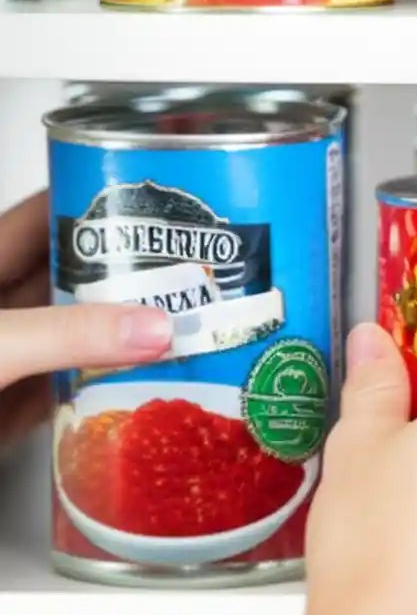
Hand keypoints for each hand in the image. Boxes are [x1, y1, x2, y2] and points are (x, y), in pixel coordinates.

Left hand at [0, 191, 170, 443]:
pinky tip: (149, 390)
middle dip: (134, 275)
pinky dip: (110, 393)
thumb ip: (65, 335)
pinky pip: (70, 396)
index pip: (48, 215)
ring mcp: (0, 364)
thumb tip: (153, 327)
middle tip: (199, 272)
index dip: (103, 199)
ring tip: (192, 328)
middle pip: (76, 278)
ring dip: (130, 338)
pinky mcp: (4, 416)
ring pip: (80, 339)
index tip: (165, 199)